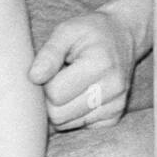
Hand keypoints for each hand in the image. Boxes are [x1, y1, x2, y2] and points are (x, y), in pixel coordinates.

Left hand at [29, 11, 136, 130]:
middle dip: (50, 98)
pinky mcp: (114, 118)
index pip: (55, 93)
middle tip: (56, 78)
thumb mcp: (67, 30)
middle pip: (58, 115)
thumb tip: (34, 77)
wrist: (122, 36)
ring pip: (66, 124)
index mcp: (100, 65)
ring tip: (70, 84)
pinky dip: (73, 113)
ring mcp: (116, 106)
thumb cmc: (90, 32)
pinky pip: (79, 126)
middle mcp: (113, 89)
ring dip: (60, 107)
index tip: (51, 68)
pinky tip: (80, 93)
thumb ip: (49, 53)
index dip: (44, 82)